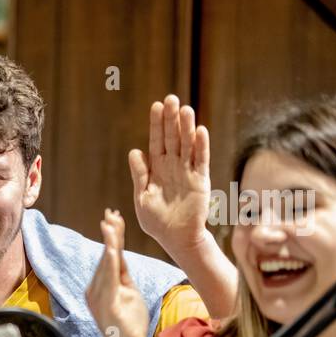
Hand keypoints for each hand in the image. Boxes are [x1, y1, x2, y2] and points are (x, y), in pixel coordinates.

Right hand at [87, 209, 149, 336]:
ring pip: (106, 263)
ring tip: (111, 223)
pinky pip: (108, 278)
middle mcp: (94, 289)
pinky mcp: (106, 302)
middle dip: (109, 234)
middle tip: (111, 213)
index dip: (111, 237)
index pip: (108, 257)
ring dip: (109, 242)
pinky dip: (109, 261)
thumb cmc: (129, 323)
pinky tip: (111, 248)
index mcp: (100, 287)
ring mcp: (99, 296)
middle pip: (105, 256)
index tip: (113, 218)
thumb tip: (120, 257)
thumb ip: (123, 276)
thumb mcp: (129, 293)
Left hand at [130, 94, 210, 252]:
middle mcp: (172, 166)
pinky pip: (200, 160)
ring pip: (187, 145)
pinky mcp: (200, 180)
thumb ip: (140, 175)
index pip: (156, 142)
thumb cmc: (156, 221)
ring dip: (187, 127)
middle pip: (172, 138)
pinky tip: (200, 130)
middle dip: (171, 119)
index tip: (156, 106)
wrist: (176, 238)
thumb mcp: (142, 198)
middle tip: (170, 98)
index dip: (156, 125)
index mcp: (156, 169)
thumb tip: (134, 151)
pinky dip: (201, 146)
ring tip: (185, 109)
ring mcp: (187, 171)